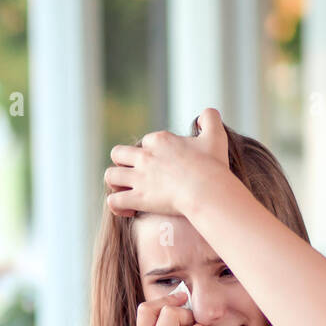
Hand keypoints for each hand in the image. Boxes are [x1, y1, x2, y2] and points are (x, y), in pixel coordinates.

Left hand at [105, 107, 230, 217]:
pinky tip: (129, 211)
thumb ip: (210, 119)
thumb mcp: (215, 136)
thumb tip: (205, 115)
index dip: (150, 152)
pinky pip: (114, 201)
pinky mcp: (138, 198)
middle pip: (118, 154)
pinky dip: (117, 206)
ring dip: (116, 184)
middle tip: (134, 176)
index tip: (159, 165)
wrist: (206, 190)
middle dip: (123, 164)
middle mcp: (145, 157)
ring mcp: (139, 178)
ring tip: (127, 192)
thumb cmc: (212, 166)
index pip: (146, 141)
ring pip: (110, 176)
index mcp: (160, 140)